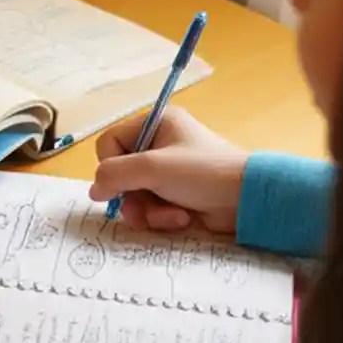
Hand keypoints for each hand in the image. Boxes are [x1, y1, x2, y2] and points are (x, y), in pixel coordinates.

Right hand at [88, 107, 248, 233]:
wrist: (247, 199)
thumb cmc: (202, 173)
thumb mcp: (152, 168)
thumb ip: (113, 175)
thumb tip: (94, 190)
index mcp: (156, 124)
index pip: (110, 143)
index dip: (110, 167)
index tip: (119, 186)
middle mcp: (160, 143)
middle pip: (121, 173)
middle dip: (132, 196)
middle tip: (143, 209)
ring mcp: (169, 170)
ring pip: (134, 194)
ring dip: (147, 210)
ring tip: (170, 216)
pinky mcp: (177, 193)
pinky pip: (152, 206)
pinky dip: (161, 216)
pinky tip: (181, 218)